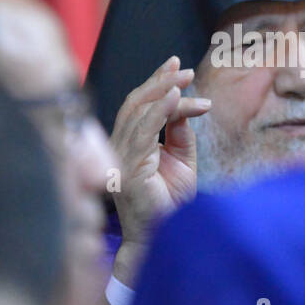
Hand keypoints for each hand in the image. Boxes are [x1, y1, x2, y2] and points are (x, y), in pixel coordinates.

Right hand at [109, 56, 210, 283]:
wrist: (163, 239)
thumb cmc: (170, 205)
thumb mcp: (181, 162)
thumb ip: (179, 134)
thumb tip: (182, 105)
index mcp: (127, 146)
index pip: (136, 107)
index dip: (154, 83)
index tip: (176, 66)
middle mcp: (117, 149)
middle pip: (134, 104)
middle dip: (159, 81)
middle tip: (184, 68)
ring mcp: (119, 158)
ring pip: (139, 113)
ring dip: (165, 92)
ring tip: (186, 79)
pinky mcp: (129, 169)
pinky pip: (144, 131)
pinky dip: (160, 111)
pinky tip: (176, 97)